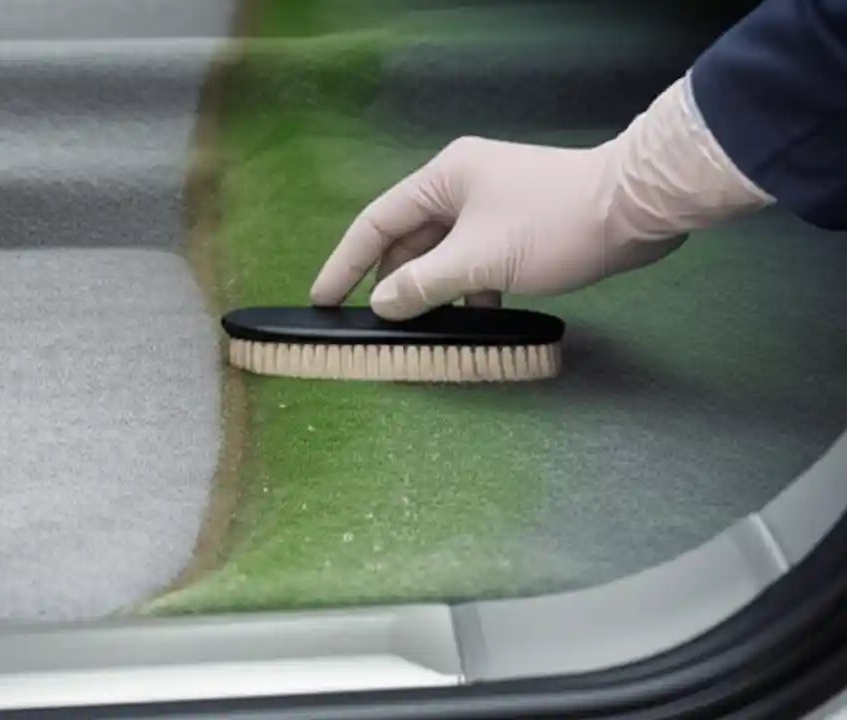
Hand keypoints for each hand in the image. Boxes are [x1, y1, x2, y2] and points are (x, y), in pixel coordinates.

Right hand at [309, 75, 772, 319]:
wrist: (638, 209)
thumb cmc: (553, 225)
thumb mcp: (480, 260)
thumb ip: (423, 285)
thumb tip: (382, 304)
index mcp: (443, 179)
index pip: (376, 222)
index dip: (344, 264)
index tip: (323, 300)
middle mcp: (460, 186)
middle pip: (407, 240)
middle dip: (392, 283)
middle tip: (376, 326)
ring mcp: (489, 206)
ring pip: (442, 255)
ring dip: (433, 291)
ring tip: (424, 329)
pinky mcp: (515, 227)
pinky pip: (473, 261)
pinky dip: (467, 288)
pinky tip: (474, 317)